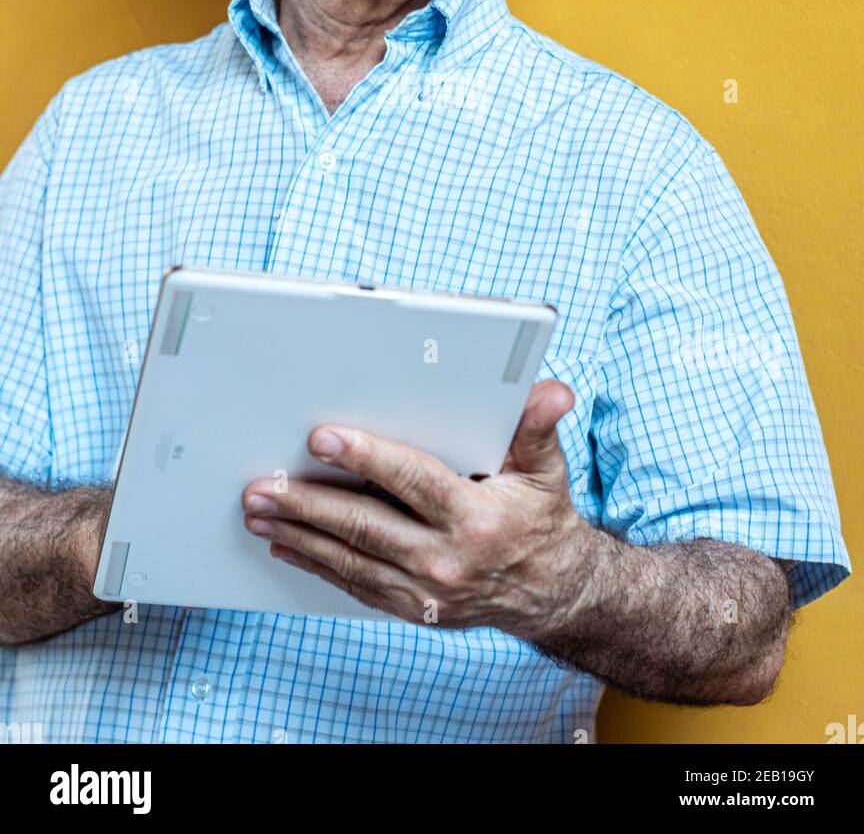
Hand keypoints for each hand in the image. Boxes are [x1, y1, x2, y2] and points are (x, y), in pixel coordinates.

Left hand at [242, 379, 594, 637]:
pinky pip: (355, 584)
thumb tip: (552, 391)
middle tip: (262, 486)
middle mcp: (446, 558)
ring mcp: (425, 590)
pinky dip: (316, 563)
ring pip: (350, 558)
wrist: (552, 592)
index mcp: (476, 517)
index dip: (366, 457)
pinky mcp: (412, 608)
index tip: (322, 438)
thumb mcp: (546, 469)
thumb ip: (537, 427)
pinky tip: (285, 545)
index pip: (413, 481)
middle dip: (307, 503)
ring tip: (258, 513)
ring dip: (298, 535)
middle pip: (365, 525)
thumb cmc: (541, 518)